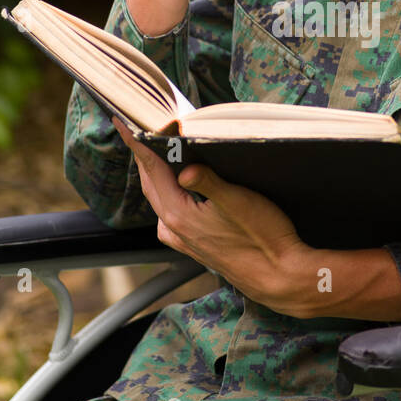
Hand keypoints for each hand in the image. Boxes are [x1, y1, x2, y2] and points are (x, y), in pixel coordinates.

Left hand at [112, 118, 316, 313]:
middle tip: (139, 129)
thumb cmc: (263, 239)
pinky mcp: (196, 247)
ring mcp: (184, 240)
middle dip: (144, 156)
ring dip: (156, 176)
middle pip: (151, 184)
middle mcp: (175, 229)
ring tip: (158, 154)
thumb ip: (208, 182)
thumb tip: (184, 168)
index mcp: (179, 215)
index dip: (136, 142)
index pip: (151, 170)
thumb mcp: (238, 201)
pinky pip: (170, 215)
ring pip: (160, 200)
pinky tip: (180, 191)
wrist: (279, 278)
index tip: (122, 122)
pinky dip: (168, 195)